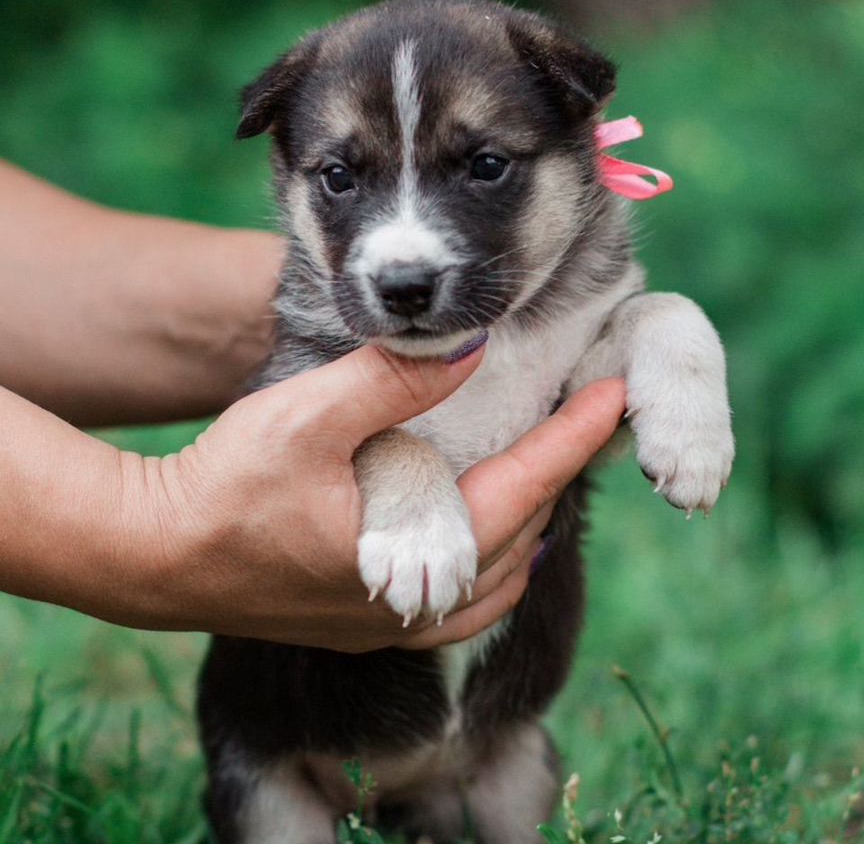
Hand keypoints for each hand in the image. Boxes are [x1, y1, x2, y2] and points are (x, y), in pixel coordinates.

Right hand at [120, 347, 624, 651]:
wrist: (155, 557)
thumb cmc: (226, 485)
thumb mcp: (310, 414)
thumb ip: (394, 381)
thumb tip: (470, 348)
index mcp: (417, 547)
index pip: (527, 485)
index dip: (576, 436)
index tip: (617, 394)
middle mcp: (418, 600)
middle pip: (521, 532)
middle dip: (560, 474)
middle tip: (585, 423)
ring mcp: (394, 622)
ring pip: (498, 580)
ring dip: (531, 523)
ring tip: (550, 474)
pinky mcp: (367, 624)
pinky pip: (462, 603)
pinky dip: (492, 563)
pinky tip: (490, 537)